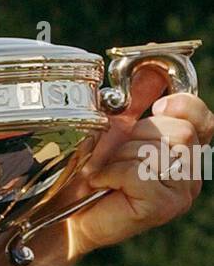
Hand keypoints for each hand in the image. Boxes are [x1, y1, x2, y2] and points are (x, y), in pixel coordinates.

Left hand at [45, 67, 212, 261]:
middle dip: (134, 137)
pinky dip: (112, 174)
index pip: (203, 118)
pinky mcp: (164, 207)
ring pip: (158, 151)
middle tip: (111, 156)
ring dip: (119, 157)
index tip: (158, 107)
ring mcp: (181, 193)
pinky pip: (140, 173)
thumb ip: (139, 97)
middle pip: (179, 131)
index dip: (185, 105)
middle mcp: (191, 172)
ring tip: (105, 173)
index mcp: (186, 151)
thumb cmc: (90, 174)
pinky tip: (102, 185)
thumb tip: (155, 52)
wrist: (66, 214)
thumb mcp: (116, 127)